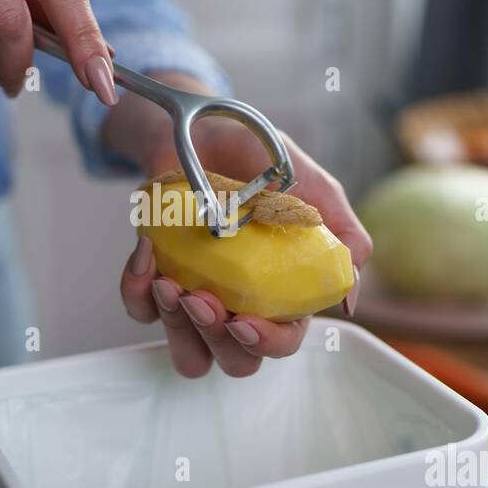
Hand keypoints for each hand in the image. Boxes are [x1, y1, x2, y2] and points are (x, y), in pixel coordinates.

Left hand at [119, 115, 370, 377]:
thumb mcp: (314, 188)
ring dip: (177, 329)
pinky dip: (137, 289)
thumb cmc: (262, 159)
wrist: (203, 125)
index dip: (267, 344)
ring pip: (187, 353)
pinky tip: (146, 254)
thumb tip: (351, 300)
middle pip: (234, 362)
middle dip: (217, 340)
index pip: (282, 341)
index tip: (245, 323)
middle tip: (201, 300)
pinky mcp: (154, 279)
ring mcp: (195, 296)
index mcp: (282, 292)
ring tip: (171, 284)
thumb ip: (343, 237)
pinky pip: (139, 310)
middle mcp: (240, 304)